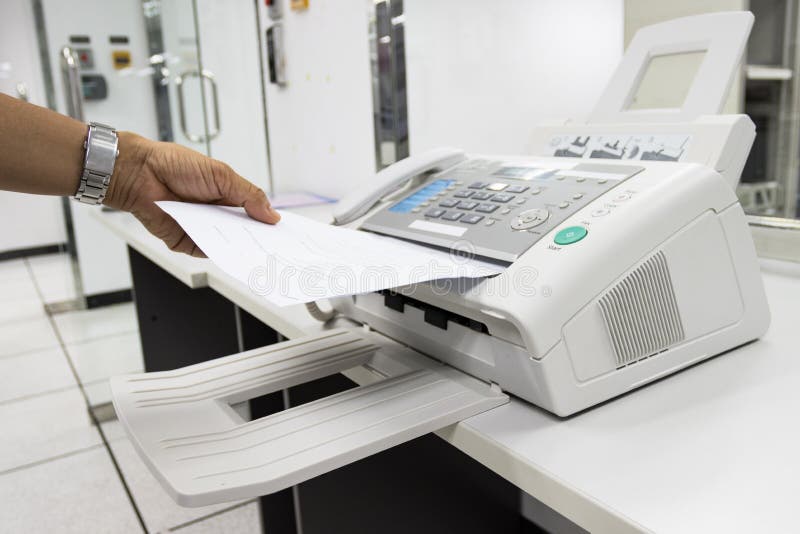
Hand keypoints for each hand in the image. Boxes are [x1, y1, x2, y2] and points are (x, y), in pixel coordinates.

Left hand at [104, 132, 279, 256]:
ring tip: (260, 252)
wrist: (140, 173)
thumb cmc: (175, 165)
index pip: (253, 213)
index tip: (283, 232)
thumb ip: (249, 195)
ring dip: (241, 248)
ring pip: (227, 244)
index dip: (267, 222)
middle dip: (258, 239)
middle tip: (277, 247)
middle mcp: (215, 214)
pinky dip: (219, 252)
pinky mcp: (186, 242)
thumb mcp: (222, 175)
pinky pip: (206, 251)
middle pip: (242, 232)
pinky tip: (232, 252)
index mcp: (227, 196)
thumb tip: (272, 214)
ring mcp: (201, 229)